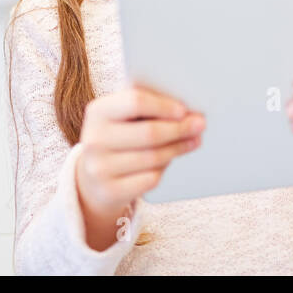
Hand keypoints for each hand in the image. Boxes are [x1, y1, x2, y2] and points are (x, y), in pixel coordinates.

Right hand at [74, 87, 203, 220]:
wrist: (92, 178)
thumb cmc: (116, 137)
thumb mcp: (121, 117)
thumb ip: (146, 107)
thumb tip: (186, 110)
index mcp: (97, 112)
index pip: (135, 102)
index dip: (164, 106)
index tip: (184, 110)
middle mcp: (94, 140)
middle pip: (149, 132)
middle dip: (179, 128)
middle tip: (199, 125)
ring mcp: (99, 168)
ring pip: (153, 157)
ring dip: (178, 148)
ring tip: (194, 141)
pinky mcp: (110, 191)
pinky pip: (150, 179)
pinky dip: (165, 168)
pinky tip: (172, 159)